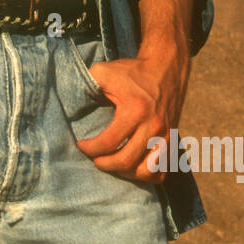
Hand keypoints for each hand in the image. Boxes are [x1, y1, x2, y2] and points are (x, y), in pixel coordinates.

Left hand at [75, 40, 190, 182]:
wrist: (165, 68)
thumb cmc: (131, 72)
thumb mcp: (105, 71)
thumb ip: (86, 84)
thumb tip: (70, 103)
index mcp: (135, 110)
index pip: (109, 142)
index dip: (90, 148)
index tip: (81, 145)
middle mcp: (153, 126)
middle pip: (126, 161)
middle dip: (105, 164)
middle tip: (95, 159)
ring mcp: (166, 135)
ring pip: (146, 171)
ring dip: (126, 173)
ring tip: (113, 163)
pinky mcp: (172, 140)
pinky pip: (161, 171)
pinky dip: (146, 174)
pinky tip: (132, 166)